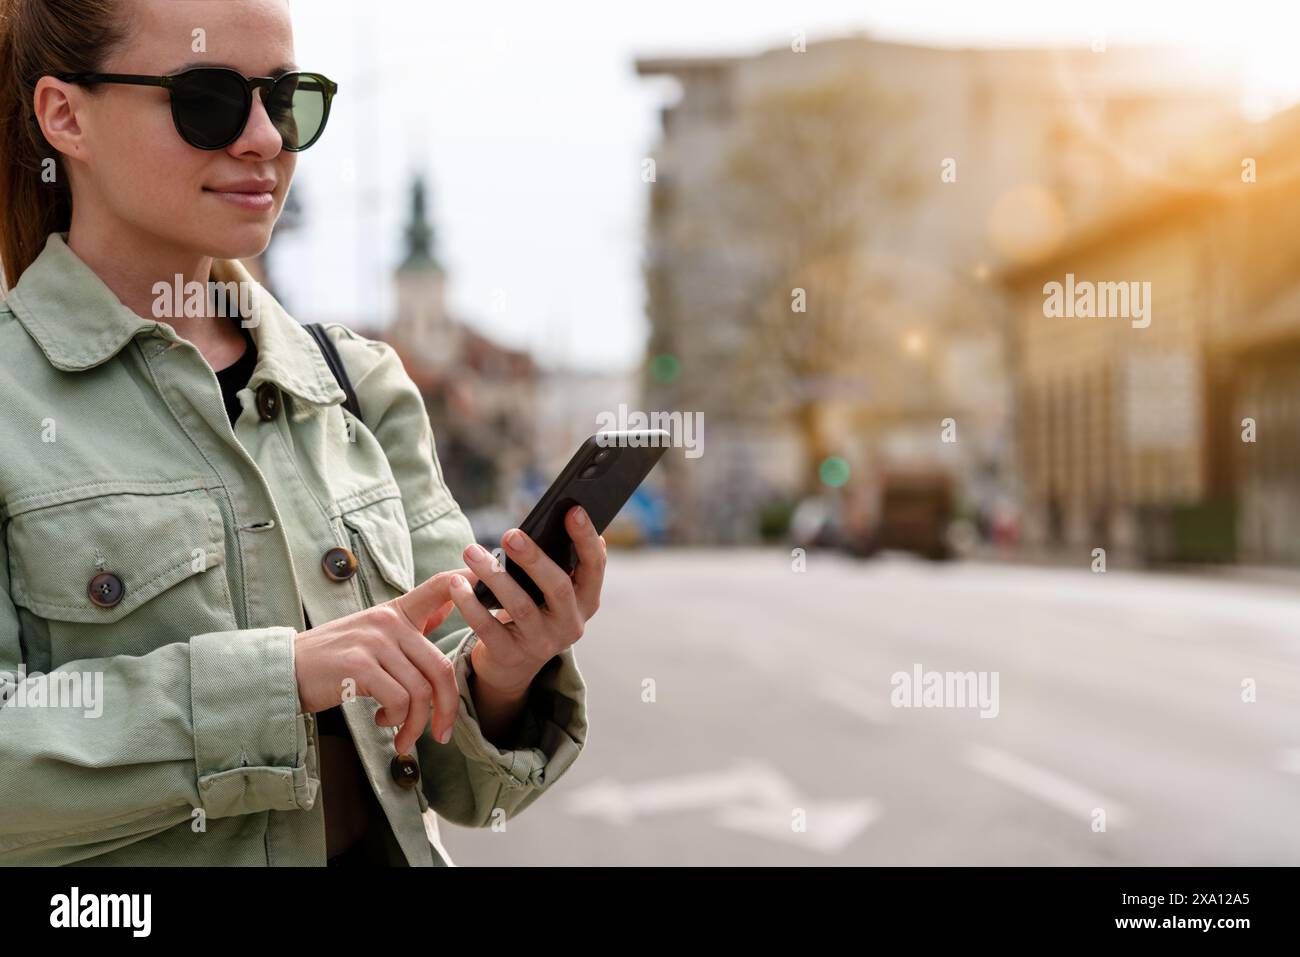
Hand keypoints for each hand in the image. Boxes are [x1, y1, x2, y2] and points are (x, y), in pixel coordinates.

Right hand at [293, 568, 479, 754]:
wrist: (284, 670)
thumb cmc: (333, 660)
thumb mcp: (372, 635)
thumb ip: (408, 628)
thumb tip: (444, 609)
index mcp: (395, 611)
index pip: (438, 587)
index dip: (467, 585)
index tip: (490, 590)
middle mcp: (387, 621)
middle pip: (439, 667)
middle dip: (447, 708)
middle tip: (440, 735)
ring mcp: (373, 641)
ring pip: (419, 691)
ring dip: (416, 724)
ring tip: (401, 737)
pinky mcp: (357, 664)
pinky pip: (397, 699)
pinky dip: (395, 720)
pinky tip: (382, 721)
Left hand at [450, 505, 605, 696]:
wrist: (512, 665)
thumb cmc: (534, 611)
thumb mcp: (552, 592)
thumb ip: (559, 563)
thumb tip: (561, 516)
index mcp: (586, 601)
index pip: (594, 567)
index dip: (586, 539)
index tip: (573, 510)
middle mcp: (570, 624)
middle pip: (558, 587)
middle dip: (534, 558)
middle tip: (510, 534)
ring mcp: (542, 643)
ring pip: (519, 606)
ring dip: (494, 575)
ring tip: (470, 551)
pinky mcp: (511, 656)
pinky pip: (488, 628)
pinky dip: (469, 604)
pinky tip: (455, 584)